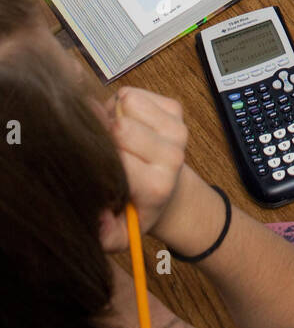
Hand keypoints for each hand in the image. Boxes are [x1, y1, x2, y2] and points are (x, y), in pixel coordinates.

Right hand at [98, 88, 188, 251]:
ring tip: (113, 136)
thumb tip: (99, 215)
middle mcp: (171, 156)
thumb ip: (105, 235)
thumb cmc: (137, 209)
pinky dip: (123, 104)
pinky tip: (127, 124)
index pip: (115, 156)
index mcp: (156, 186)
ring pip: (127, 102)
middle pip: (120, 127)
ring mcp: (177, 130)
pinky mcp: (176, 110)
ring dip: (112, 115)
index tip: (83, 158)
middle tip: (98, 146)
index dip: (92, 151)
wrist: (171, 192)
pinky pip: (135, 93)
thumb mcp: (118, 235)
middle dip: (100, 132)